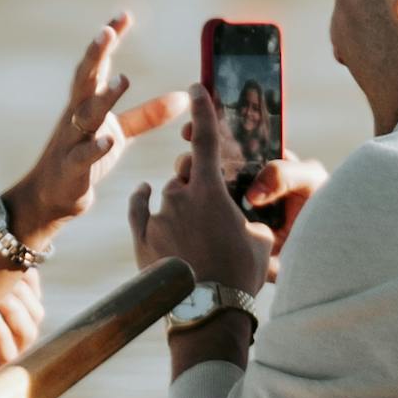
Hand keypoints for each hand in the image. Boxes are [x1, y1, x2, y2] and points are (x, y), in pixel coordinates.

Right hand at [5, 11, 153, 255]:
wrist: (52, 197)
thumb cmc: (85, 158)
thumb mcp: (119, 133)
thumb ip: (147, 115)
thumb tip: (182, 98)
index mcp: (87, 103)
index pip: (98, 65)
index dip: (109, 41)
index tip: (124, 16)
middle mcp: (76, 116)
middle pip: (84, 80)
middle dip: (95, 55)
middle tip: (107, 32)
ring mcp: (71, 141)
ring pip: (84, 114)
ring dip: (103, 97)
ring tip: (122, 80)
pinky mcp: (71, 168)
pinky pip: (83, 155)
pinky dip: (97, 147)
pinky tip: (110, 140)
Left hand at [153, 77, 309, 307]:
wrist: (207, 311)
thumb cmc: (239, 275)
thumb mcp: (259, 241)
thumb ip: (249, 219)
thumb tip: (245, 219)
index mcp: (210, 191)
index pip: (206, 139)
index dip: (204, 109)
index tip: (198, 86)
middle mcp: (179, 197)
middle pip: (185, 173)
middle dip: (195, 178)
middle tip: (209, 198)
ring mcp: (157, 218)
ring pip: (165, 195)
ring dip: (177, 201)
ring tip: (193, 228)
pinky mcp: (141, 239)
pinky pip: (138, 209)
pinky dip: (142, 201)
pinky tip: (144, 194)